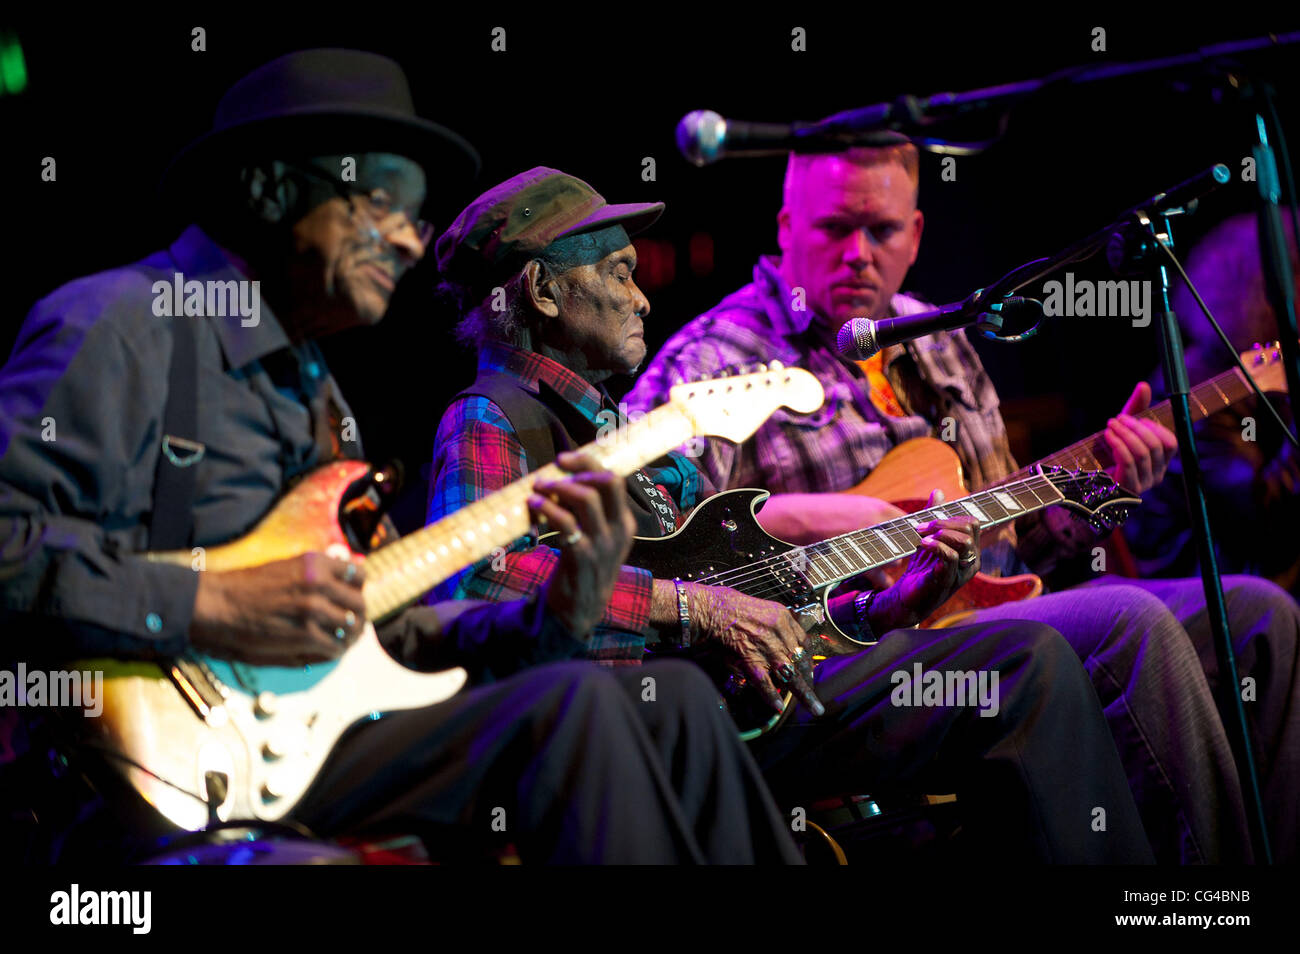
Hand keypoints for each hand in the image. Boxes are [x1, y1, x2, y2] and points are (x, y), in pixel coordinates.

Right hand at [190, 551, 366, 665]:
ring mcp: (313, 610)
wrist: (218, 604)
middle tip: (351, 624)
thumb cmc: (250, 586)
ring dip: (349, 636)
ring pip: (352, 627)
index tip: (351, 598)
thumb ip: (323, 571)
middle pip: (360, 604)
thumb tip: (355, 574)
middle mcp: (319, 584)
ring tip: (341, 639)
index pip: (359, 575)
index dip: (357, 589)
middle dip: (359, 616)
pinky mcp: (304, 635)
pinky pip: (335, 647)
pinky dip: (334, 651)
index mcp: (316, 563)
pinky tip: (326, 650)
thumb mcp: (290, 566)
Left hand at [531, 451, 636, 636]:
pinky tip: (533, 505)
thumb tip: (564, 474)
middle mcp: (618, 530)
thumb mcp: (597, 537)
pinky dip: (547, 508)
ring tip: (539, 487)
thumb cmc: (583, 565)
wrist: (580, 609)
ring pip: (587, 498)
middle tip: (555, 466)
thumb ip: (589, 510)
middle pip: (608, 482)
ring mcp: (602, 544)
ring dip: (559, 487)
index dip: (590, 462)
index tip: (564, 458)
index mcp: (624, 522)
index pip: (615, 479)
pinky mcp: (582, 556)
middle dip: (580, 466)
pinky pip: (565, 522)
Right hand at [684, 584, 824, 716]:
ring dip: (803, 693)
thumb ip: (777, 624)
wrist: (710, 608)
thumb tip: (785, 642)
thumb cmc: (731, 606)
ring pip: (790, 674)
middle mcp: (779, 632)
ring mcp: (766, 647)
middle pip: (802, 661)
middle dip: (809, 680)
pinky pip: (764, 681)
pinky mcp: (750, 659)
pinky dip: (771, 696)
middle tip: (814, 694)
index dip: (808, 659)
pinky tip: (778, 706)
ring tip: (813, 708)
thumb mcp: (763, 607)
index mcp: (783, 618)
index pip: (804, 642)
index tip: (808, 669)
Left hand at [880, 490, 980, 626]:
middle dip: (943, 521)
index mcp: (970, 550)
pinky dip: (936, 545)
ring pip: (965, 541)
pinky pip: (951, 557)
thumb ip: (934, 516)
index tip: (926, 520)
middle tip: (921, 527)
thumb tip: (938, 492)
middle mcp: (971, 561)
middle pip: (970, 527)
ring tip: (921, 537)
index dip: (950, 516)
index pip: (972, 522)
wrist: (907, 598)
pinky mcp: (948, 580)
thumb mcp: (928, 538)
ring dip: (940, 532)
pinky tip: (922, 544)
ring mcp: (962, 572)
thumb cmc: (921, 569)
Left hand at [1104, 382, 1178, 493]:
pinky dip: (1117, 443)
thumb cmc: (1108, 451)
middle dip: (1136, 427)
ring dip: (1124, 434)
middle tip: (1118, 418)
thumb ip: (1136, 408)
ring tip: (1111, 424)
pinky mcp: (1127, 486)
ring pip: (1141, 453)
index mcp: (1160, 462)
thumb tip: (1143, 385)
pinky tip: (1107, 435)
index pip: (1171, 443)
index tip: (1137, 419)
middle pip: (1155, 446)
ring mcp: (1143, 483)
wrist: (1085, 477)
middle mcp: (1156, 474)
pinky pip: (1128, 461)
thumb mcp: (1124, 428)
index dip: (1155, 428)